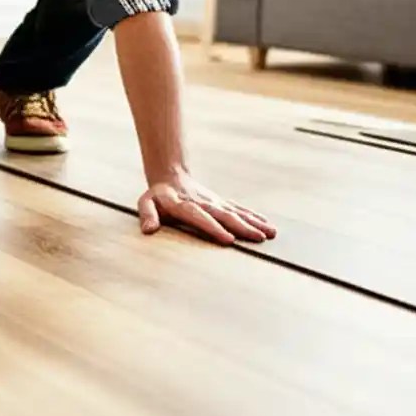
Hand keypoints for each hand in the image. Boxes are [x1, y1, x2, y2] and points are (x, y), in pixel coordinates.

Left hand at [137, 170, 276, 244]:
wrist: (170, 176)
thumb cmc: (158, 197)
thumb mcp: (146, 203)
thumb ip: (147, 215)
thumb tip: (149, 229)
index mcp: (184, 205)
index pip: (200, 217)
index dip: (214, 228)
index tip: (228, 239)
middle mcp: (203, 203)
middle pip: (224, 215)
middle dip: (242, 227)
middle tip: (258, 238)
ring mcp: (215, 202)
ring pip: (236, 212)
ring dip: (253, 223)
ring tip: (270, 233)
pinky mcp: (221, 203)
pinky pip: (240, 210)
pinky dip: (254, 217)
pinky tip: (267, 225)